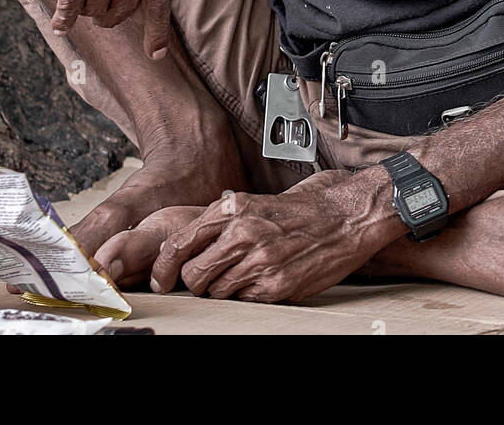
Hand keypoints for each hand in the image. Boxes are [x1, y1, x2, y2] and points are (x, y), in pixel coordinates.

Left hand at [149, 169, 398, 302]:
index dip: (163, 268)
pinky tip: (264, 277)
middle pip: (193, 275)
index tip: (160, 280)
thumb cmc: (298, 209)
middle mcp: (241, 233)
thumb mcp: (252, 201)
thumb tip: (187, 244)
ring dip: (224, 288)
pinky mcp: (277, 285)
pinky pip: (245, 300)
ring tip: (244, 273)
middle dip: (196, 281)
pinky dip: (249, 294)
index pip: (178, 244)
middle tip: (208, 278)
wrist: (343, 215)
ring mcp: (259, 261)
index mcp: (230, 208)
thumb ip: (219, 221)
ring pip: (217, 292)